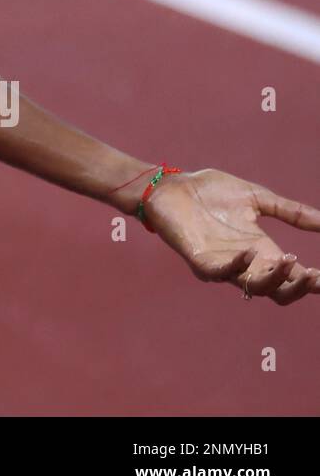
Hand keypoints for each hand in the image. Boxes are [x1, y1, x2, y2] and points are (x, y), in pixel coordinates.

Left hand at [143, 169, 319, 305]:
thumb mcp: (257, 198)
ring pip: (254, 287)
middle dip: (298, 287)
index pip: (292, 276)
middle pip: (278, 291)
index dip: (311, 281)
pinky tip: (250, 253)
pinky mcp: (199, 259)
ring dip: (275, 279)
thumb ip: (290, 211)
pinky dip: (237, 267)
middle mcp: (245, 262)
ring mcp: (222, 263)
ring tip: (290, 260)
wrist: (171, 185)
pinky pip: (220, 273)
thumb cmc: (210, 192)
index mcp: (261, 250)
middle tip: (314, 275)